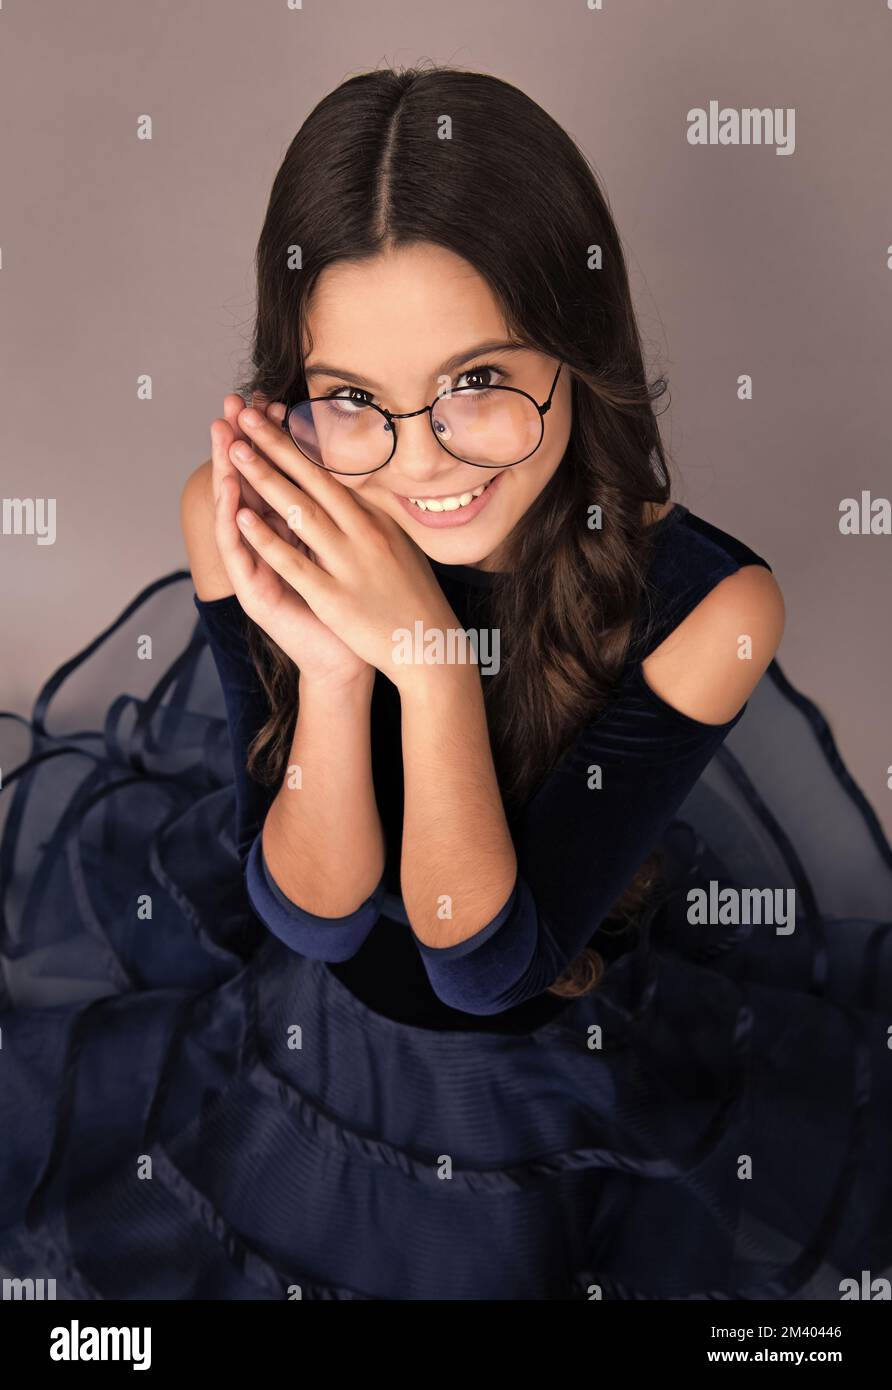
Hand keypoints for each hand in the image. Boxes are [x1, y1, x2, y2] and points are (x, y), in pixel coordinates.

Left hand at [227, 405, 461, 692]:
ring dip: (264, 478)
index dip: (300, 442)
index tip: (275, 415)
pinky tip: (241, 516)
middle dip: (275, 444)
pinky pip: (293, 562)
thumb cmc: (415, 600)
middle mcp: (364, 533)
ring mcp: (349, 563)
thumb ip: (376, 518)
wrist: (431, 648)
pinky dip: (265, 537)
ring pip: (298, 511)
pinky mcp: (334, 597)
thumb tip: (360, 488)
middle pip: (312, 480)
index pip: (332, 472)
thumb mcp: (401, 547)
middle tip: (246, 412)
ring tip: (234, 450)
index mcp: (377, 520)